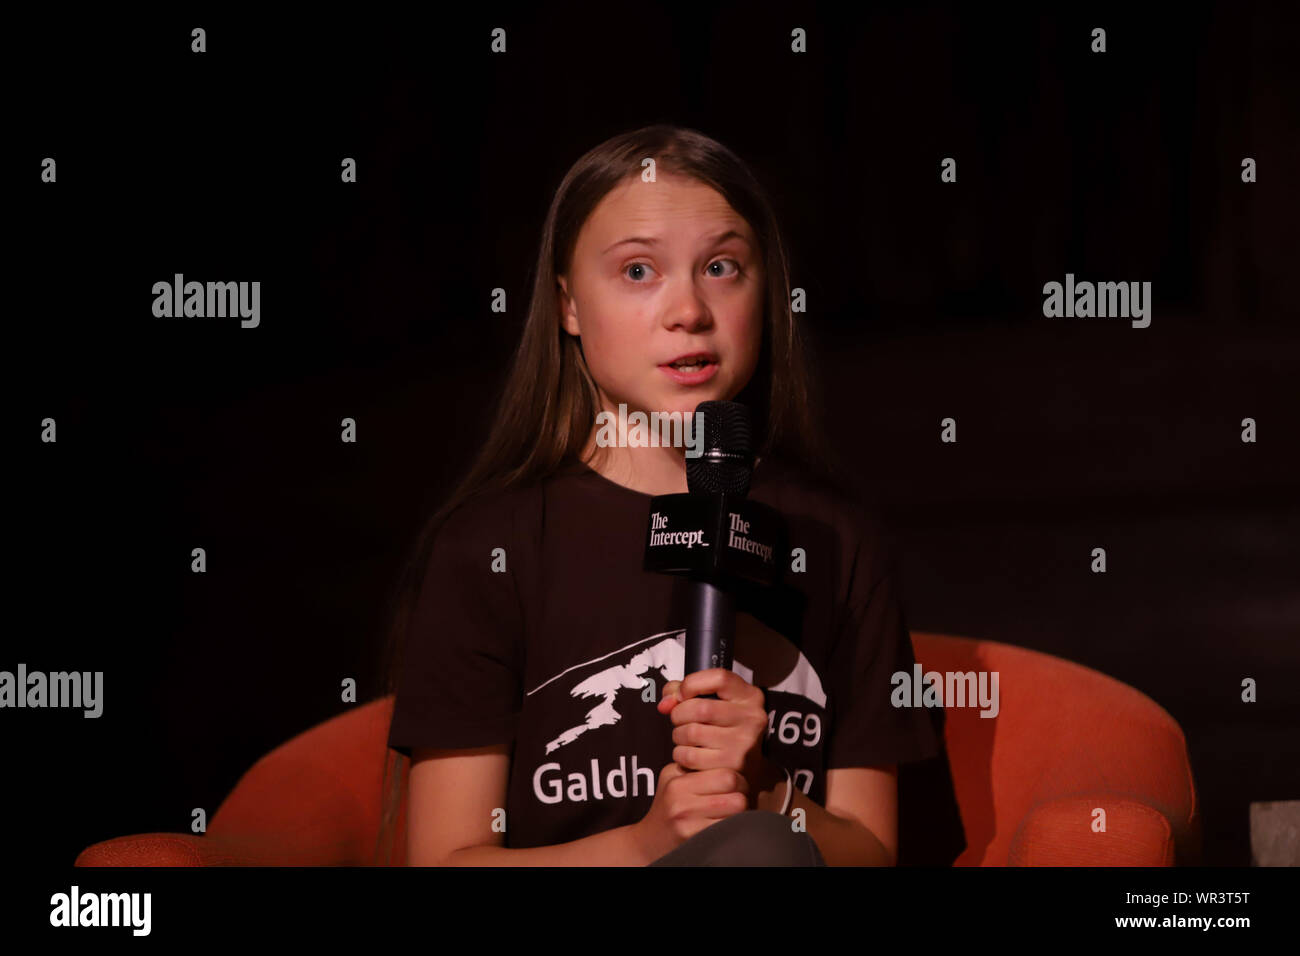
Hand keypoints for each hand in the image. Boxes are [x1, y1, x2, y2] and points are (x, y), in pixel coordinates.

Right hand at [632, 761, 748, 862]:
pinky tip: (726, 824)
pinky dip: (733, 827)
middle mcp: (681, 801)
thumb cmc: (667, 806)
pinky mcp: (694, 840)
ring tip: (733, 811)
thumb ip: (693, 764)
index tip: (737, 785)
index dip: (738, 779)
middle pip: (735, 792)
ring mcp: (687, 823)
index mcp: (678, 782)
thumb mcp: (671, 778)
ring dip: (741, 813)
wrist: (649, 841)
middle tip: (739, 798)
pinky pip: (728, 829)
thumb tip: (724, 751)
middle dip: (743, 795)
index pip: (726, 775)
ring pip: (737, 813)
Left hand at [658, 668, 771, 807]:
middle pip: (700, 708)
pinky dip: (681, 754)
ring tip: (685, 738)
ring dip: (678, 736)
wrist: (744, 768)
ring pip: (692, 732)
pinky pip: (690, 756)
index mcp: (750, 697)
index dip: (693, 683)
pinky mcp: (731, 766)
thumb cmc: (724, 729)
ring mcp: (743, 743)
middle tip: (680, 720)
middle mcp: (752, 718)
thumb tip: (666, 703)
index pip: (719, 678)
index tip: (683, 694)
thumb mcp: (715, 703)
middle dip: (679, 714)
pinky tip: (690, 753)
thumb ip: (686, 692)